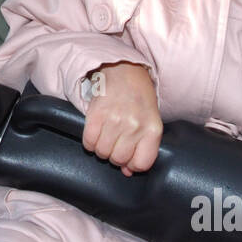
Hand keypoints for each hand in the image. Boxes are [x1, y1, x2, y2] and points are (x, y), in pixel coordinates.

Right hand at [83, 62, 161, 177]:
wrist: (123, 70)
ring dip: (101, 148)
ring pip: (102, 153)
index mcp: (152, 129)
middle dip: (115, 155)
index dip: (133, 164)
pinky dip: (90, 142)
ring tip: (105, 136)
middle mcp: (135, 126)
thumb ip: (142, 147)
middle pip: (119, 159)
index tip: (129, 158)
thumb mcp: (149, 120)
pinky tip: (96, 132)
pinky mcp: (96, 115)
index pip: (142, 164)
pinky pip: (88, 142)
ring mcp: (115, 120)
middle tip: (115, 142)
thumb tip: (127, 171)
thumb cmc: (139, 97)